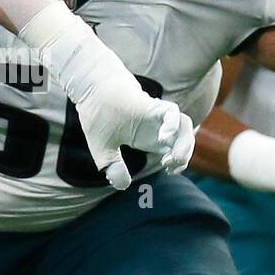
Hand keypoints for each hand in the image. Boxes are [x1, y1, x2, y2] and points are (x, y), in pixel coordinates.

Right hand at [78, 86, 193, 190]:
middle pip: (185, 138)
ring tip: (171, 157)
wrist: (89, 88)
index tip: (168, 170)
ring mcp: (156, 114)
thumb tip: (122, 185)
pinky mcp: (152, 104)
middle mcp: (156, 125)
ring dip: (184, 143)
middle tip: (170, 166)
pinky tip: (164, 138)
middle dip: (185, 154)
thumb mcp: (102, 149)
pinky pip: (172, 112)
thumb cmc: (97, 115)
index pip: (174, 149)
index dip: (177, 161)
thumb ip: (113, 168)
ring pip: (184, 125)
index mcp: (149, 136)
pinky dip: (173, 125)